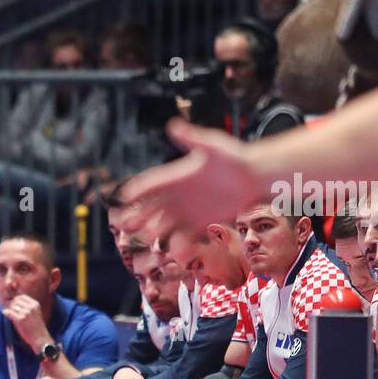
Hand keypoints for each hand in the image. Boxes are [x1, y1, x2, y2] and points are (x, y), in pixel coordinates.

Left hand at [1, 294, 50, 351]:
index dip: (16, 300)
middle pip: (16, 300)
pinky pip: (9, 313)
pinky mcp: (21, 319)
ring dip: (11, 311)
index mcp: (35, 304)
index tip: (14, 306)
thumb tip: (13, 302)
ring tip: (13, 317)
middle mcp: (31, 307)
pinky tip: (5, 314)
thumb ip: (26, 307)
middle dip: (12, 305)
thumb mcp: (34, 313)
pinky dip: (6, 313)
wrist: (40, 339)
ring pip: (12, 307)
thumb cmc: (36, 327)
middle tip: (12, 312)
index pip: (22, 296)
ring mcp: (26, 313)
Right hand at [120, 119, 261, 232]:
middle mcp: (175, 197)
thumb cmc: (232, 156)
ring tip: (151, 239)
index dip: (136, 190)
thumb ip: (192, 138)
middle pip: (149, 209)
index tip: (125, 197)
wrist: (253, 176)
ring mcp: (185, 212)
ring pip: (163, 226)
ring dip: (156, 233)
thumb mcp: (211, 146)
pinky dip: (180, 246)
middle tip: (128, 225)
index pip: (150, 184)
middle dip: (138, 217)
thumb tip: (173, 126)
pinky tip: (179, 252)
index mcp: (174, 177)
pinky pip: (184, 238)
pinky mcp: (198, 224)